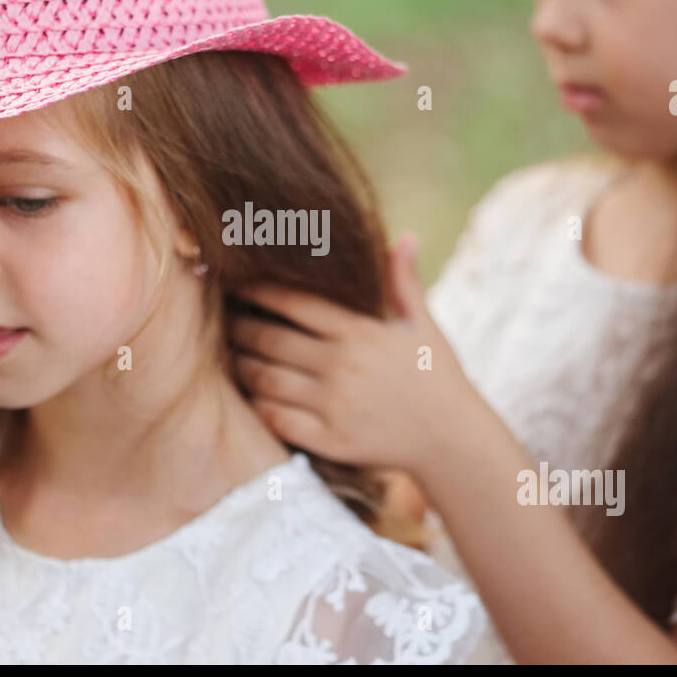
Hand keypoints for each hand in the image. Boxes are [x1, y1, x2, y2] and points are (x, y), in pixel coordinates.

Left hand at [227, 233, 483, 472]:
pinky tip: (249, 395)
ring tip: (228, 355)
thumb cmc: (436, 376)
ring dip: (241, 365)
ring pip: (265, 379)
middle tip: (222, 319)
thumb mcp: (424, 325)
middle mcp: (343, 366)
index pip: (295, 303)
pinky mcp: (331, 440)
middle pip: (270, 339)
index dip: (258, 290)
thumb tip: (405, 236)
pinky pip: (277, 419)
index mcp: (360, 332)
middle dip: (239, 327)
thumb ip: (403, 283)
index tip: (236, 282)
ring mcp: (335, 405)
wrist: (454, 440)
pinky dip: (257, 406)